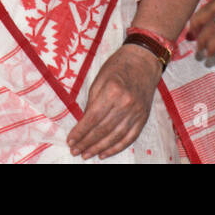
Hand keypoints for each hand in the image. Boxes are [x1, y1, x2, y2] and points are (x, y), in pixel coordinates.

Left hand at [67, 45, 161, 159]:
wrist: (143, 61)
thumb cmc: (118, 67)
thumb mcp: (99, 79)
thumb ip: (91, 102)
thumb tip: (83, 123)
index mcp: (113, 91)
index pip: (93, 118)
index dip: (80, 132)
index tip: (70, 140)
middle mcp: (126, 103)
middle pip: (103, 130)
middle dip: (86, 143)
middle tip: (75, 151)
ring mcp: (137, 112)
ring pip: (115, 137)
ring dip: (99, 148)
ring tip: (87, 154)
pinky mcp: (143, 117)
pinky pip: (129, 137)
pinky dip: (116, 148)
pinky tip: (104, 153)